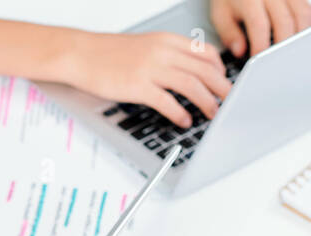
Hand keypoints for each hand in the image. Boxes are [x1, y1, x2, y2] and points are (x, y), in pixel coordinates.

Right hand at [68, 31, 232, 127]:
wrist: (81, 54)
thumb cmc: (109, 53)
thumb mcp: (145, 45)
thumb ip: (168, 54)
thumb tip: (188, 70)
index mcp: (166, 40)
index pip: (205, 52)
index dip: (220, 69)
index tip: (225, 82)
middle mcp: (162, 52)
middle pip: (204, 70)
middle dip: (221, 87)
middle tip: (230, 101)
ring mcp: (150, 69)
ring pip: (191, 85)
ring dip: (206, 102)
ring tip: (212, 114)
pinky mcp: (138, 86)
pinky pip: (167, 102)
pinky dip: (180, 113)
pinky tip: (185, 121)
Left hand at [210, 0, 310, 56]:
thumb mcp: (221, 14)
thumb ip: (229, 34)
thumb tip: (240, 51)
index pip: (259, 25)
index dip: (261, 47)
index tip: (259, 64)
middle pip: (285, 22)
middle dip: (282, 48)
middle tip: (276, 64)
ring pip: (302, 16)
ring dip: (298, 39)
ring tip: (288, 55)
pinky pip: (309, 12)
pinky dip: (306, 29)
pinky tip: (298, 40)